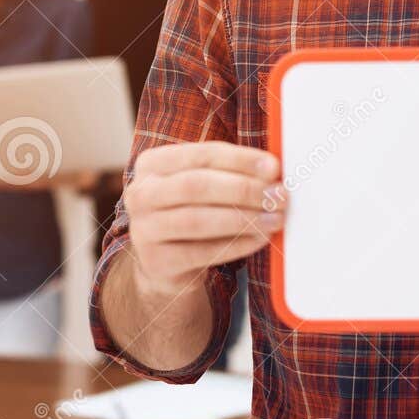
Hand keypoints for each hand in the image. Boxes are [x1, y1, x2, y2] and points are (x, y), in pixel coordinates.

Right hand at [122, 141, 284, 298]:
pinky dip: (236, 245)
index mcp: (152, 163)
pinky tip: (259, 238)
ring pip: (198, 219)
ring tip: (274, 218)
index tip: (273, 167)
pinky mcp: (156, 261)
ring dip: (243, 218)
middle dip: (243, 189)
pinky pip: (202, 252)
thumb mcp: (201, 186)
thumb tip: (272, 170)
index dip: (241, 159)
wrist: (164, 264)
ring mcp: (144, 229)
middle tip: (277, 195)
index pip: (201, 155)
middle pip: (197, 185)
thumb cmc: (191, 213)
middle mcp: (140, 193)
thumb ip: (229, 172)